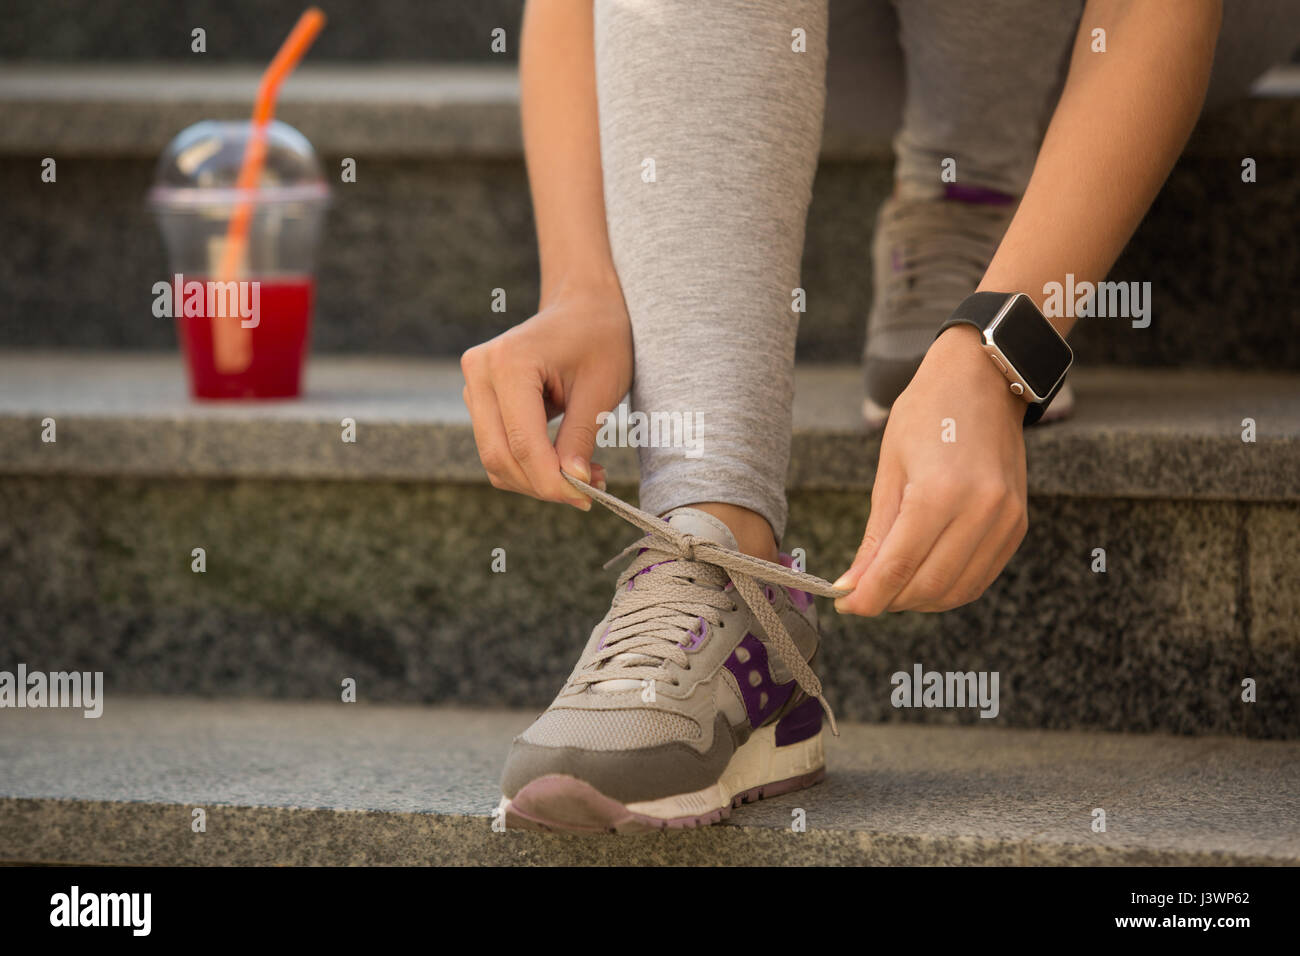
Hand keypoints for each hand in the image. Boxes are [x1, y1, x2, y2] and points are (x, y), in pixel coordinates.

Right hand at [460, 283, 632, 508]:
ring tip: (585, 475)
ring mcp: (473, 386)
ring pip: (495, 459)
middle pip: (499, 456)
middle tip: (589, 494)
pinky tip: (564, 462)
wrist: (583, 306)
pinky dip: (528, 466)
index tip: (587, 498)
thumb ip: (581, 438)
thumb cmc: (599, 337)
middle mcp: (479, 373)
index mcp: (508, 363)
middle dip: (543, 485)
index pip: (522, 443)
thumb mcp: (601, 388)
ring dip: (536, 480)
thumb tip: (574, 484)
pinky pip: (497, 448)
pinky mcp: (479, 399)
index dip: (552, 481)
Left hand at [834, 326, 1028, 613]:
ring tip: (892, 584)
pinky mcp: (1017, 525)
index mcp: (940, 492)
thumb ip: (876, 534)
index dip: (868, 597)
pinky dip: (949, 587)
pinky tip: (924, 574)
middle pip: (928, 587)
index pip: (898, 567)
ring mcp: (1005, 520)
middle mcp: (980, 511)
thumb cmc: (928, 412)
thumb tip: (854, 583)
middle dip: (890, 600)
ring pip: (957, 591)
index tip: (845, 604)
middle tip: (864, 593)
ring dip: (919, 599)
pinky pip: (980, 577)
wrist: (984, 379)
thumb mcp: (889, 469)